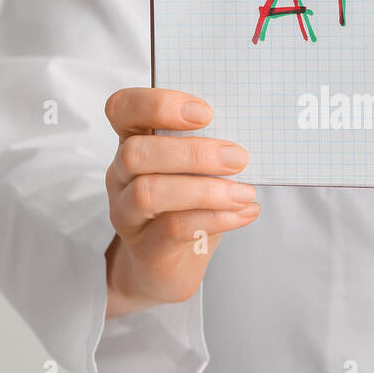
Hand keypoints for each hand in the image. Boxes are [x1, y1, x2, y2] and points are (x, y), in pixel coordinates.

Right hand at [103, 87, 258, 316]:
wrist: (165, 268)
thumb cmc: (186, 208)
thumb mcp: (196, 170)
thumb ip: (210, 147)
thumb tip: (251, 133)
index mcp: (134, 142)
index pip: (123, 108)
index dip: (157, 104)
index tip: (205, 112)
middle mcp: (121, 175)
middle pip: (136, 152)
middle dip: (193, 152)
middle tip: (238, 158)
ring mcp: (127, 213)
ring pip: (149, 192)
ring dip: (205, 189)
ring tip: (244, 193)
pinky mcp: (144, 247)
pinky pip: (174, 228)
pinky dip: (215, 218)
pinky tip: (243, 213)